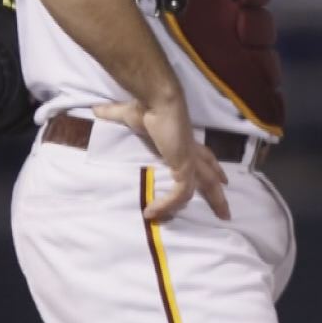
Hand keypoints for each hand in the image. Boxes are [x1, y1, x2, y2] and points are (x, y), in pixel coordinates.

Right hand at [94, 98, 230, 221]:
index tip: (223, 179)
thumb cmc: (147, 105)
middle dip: (218, 194)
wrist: (157, 100)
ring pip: (206, 185)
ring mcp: (189, 158)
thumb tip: (96, 109)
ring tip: (213, 222)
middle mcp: (190, 150)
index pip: (203, 156)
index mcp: (183, 140)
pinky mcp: (184, 166)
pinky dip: (168, 204)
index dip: (213, 167)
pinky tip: (153, 212)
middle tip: (225, 213)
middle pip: (211, 174)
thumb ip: (113, 114)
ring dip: (210, 203)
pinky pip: (181, 192)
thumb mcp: (128, 114)